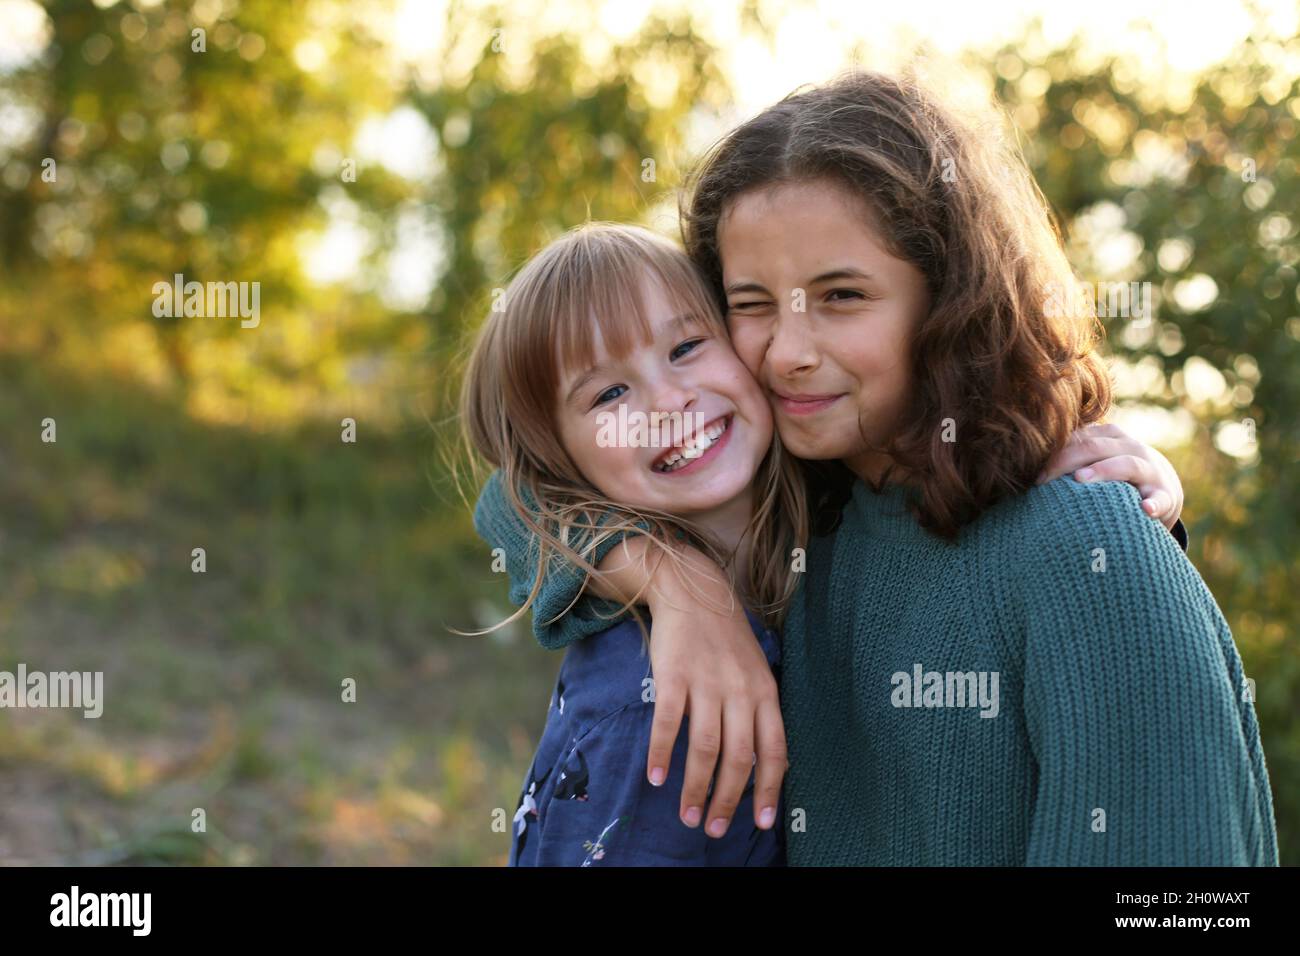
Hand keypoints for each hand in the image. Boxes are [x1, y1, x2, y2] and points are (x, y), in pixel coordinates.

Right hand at [594, 538, 786, 836]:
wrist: (693, 591)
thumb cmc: (725, 641)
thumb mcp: (755, 673)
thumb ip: (758, 713)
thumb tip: (761, 767)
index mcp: (765, 692)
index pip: (774, 750)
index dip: (769, 790)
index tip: (762, 823)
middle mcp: (740, 690)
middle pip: (739, 757)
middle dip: (728, 799)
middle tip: (714, 829)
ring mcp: (707, 682)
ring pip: (706, 747)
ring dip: (695, 787)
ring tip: (688, 815)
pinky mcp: (674, 674)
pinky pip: (668, 722)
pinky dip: (662, 753)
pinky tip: (656, 777)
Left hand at [1038, 422, 1183, 529]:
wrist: (1164, 488)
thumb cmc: (1116, 475)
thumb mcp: (1097, 459)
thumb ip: (1070, 456)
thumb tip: (1021, 464)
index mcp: (1110, 437)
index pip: (1078, 438)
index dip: (1054, 453)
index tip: (1032, 474)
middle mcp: (1130, 448)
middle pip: (1096, 447)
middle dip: (1066, 460)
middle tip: (1042, 479)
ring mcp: (1150, 470)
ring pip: (1127, 464)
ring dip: (1104, 470)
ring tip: (1081, 480)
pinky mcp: (1166, 496)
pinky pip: (1161, 499)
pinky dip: (1154, 503)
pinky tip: (1144, 509)